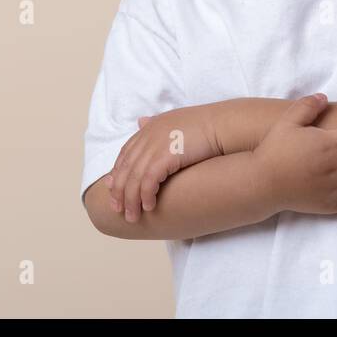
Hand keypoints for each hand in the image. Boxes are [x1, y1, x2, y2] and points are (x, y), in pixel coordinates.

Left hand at [105, 104, 220, 222]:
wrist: (223, 125)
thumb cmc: (205, 124)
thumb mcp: (174, 120)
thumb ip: (155, 124)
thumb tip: (140, 121)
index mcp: (149, 127)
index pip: (125, 153)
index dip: (117, 172)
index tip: (113, 188)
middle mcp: (148, 135)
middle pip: (125, 168)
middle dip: (118, 191)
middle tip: (117, 209)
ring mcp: (155, 146)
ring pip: (134, 178)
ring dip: (131, 200)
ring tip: (133, 216)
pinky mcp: (164, 157)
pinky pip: (148, 181)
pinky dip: (145, 196)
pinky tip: (149, 207)